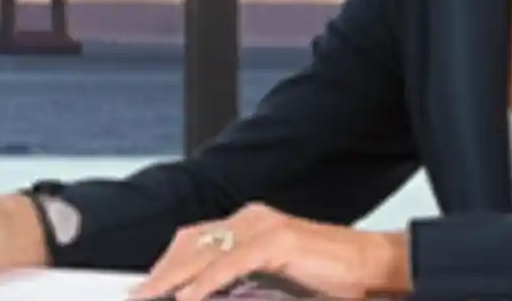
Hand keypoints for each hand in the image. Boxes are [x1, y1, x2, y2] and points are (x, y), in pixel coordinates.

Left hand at [128, 202, 410, 300]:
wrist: (374, 268)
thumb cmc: (331, 280)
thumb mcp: (274, 282)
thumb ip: (243, 284)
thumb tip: (206, 294)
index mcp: (250, 224)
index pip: (194, 241)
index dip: (166, 266)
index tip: (146, 289)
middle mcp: (253, 218)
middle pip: (191, 243)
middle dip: (160, 273)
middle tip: (137, 295)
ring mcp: (265, 225)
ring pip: (204, 251)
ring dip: (171, 279)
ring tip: (150, 297)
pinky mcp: (279, 240)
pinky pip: (231, 264)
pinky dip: (204, 283)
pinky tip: (187, 298)